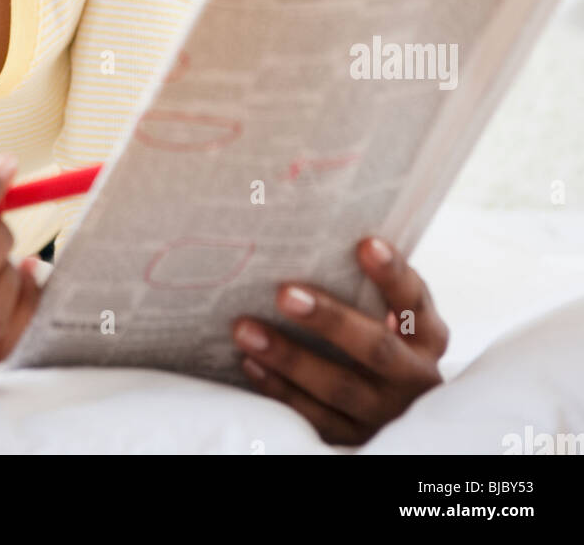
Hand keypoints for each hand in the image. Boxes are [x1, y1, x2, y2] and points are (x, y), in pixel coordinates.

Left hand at [231, 236, 448, 445]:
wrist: (400, 407)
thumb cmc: (385, 336)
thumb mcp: (395, 313)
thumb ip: (372, 283)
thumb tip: (315, 232)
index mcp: (427, 334)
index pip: (413, 299)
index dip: (392, 273)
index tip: (365, 243)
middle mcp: (414, 377)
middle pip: (375, 348)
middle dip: (330, 320)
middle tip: (284, 293)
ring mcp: (386, 414)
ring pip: (338, 388)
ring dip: (288, 357)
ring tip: (244, 329)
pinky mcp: (356, 438)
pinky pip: (316, 418)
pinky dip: (280, 390)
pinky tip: (251, 363)